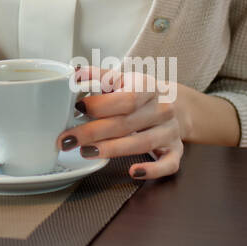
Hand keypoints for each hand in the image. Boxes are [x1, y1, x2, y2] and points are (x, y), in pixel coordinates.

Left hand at [58, 65, 185, 180]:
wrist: (178, 105)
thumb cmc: (143, 93)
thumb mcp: (124, 79)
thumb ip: (101, 77)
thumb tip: (75, 73)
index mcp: (148, 88)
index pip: (126, 98)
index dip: (100, 105)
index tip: (77, 108)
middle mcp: (162, 109)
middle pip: (126, 123)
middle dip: (93, 132)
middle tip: (68, 139)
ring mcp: (170, 131)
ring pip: (142, 143)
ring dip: (111, 150)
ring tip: (85, 152)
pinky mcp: (176, 151)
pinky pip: (168, 164)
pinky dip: (153, 170)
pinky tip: (134, 172)